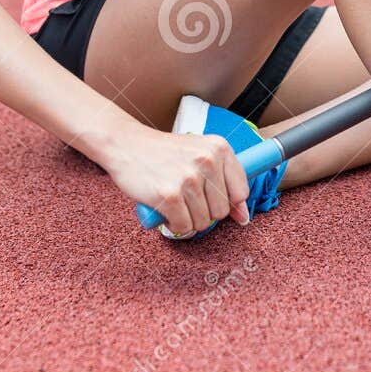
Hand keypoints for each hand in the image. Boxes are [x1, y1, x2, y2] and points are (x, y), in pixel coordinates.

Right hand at [101, 125, 250, 237]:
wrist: (127, 145)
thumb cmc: (165, 153)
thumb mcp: (199, 155)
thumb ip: (224, 182)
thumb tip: (243, 217)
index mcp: (219, 148)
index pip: (241, 192)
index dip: (229, 203)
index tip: (213, 201)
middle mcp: (207, 161)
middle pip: (222, 211)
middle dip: (205, 211)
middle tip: (187, 198)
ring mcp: (188, 178)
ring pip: (203, 222)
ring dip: (188, 219)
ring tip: (175, 201)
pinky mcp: (169, 195)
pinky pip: (183, 226)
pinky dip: (174, 224)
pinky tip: (165, 208)